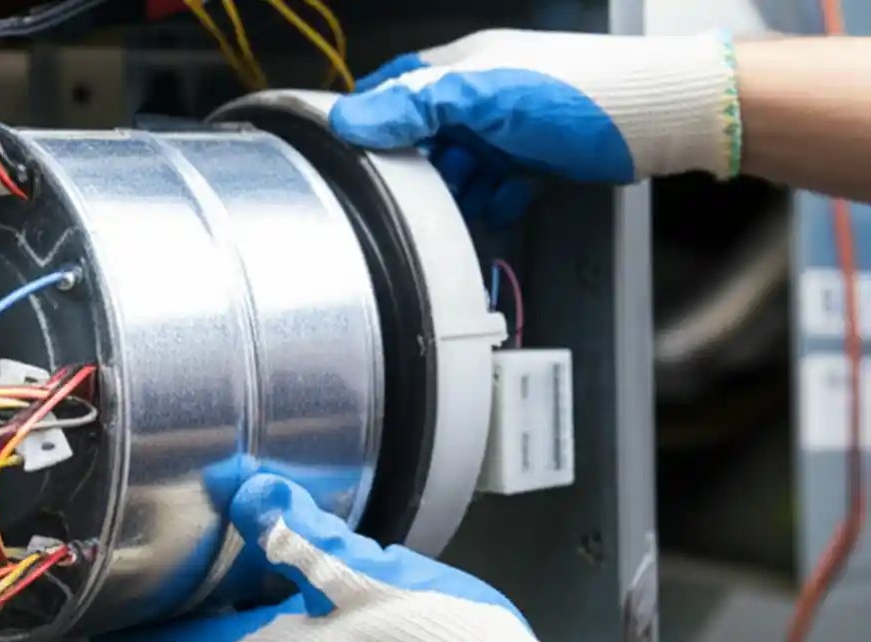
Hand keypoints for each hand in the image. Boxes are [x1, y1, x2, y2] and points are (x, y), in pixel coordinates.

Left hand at [92, 474, 627, 641]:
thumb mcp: (367, 576)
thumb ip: (302, 537)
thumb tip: (246, 498)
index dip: (139, 640)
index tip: (104, 633)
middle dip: (188, 615)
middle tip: (169, 579)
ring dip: (239, 610)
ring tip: (236, 568)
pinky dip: (286, 615)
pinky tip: (313, 588)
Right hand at [329, 30, 740, 224]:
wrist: (666, 118)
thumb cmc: (585, 96)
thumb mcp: (486, 97)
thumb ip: (416, 107)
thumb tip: (349, 119)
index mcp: (463, 65)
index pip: (393, 86)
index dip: (370, 118)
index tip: (351, 156)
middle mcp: (481, 92)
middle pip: (421, 134)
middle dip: (416, 166)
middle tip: (413, 194)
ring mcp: (508, 125)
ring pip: (457, 165)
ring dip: (455, 190)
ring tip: (467, 200)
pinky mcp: (534, 156)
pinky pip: (494, 184)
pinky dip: (492, 199)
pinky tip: (504, 202)